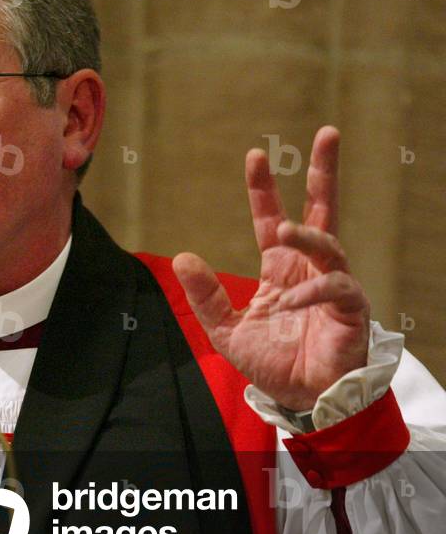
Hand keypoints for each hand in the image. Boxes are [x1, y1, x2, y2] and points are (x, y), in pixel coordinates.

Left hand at [172, 126, 369, 411]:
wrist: (301, 399)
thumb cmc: (272, 362)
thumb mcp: (225, 330)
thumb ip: (206, 295)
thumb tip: (182, 257)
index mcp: (279, 269)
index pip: (271, 218)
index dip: (264, 189)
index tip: (255, 156)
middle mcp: (308, 269)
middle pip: (321, 210)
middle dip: (323, 172)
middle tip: (327, 134)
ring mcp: (332, 286)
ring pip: (328, 244)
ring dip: (305, 235)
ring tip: (282, 231)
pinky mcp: (350, 310)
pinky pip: (336, 288)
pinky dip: (313, 291)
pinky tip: (289, 301)